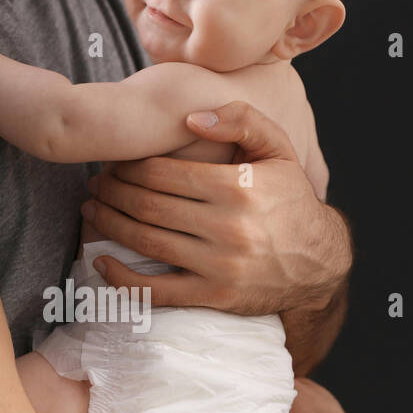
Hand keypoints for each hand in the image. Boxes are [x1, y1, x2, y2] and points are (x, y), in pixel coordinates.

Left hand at [82, 101, 351, 315]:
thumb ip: (241, 121)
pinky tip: (102, 261)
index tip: (114, 164)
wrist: (319, 261)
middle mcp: (227, 227)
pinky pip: (157, 291)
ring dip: (109, 225)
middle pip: (148, 205)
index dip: (128, 167)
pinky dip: (123, 278)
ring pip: (146, 242)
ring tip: (92, 211)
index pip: (162, 173)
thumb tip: (190, 117)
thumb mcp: (278, 150)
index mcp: (237, 187)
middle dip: (112, 192)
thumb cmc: (290, 199)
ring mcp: (219, 265)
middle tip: (96, 185)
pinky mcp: (213, 295)